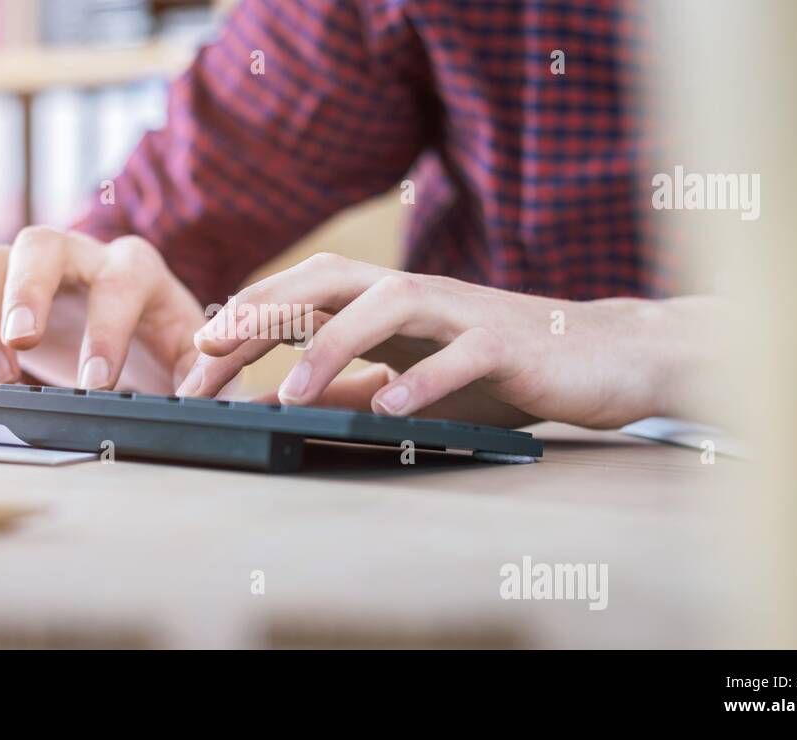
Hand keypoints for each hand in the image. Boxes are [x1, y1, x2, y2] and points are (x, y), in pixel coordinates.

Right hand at [0, 227, 203, 390]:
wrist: (132, 343)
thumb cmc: (163, 347)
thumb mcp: (193, 360)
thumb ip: (205, 376)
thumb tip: (198, 400)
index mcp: (136, 269)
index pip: (120, 283)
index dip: (106, 330)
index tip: (96, 384)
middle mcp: (80, 256)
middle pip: (40, 244)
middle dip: (26, 291)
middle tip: (20, 343)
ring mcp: (30, 269)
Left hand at [180, 253, 694, 428]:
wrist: (604, 355)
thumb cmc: (498, 369)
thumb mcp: (408, 380)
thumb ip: (347, 388)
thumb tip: (269, 406)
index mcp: (386, 304)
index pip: (302, 297)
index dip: (245, 320)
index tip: (193, 360)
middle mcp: (417, 296)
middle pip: (329, 281)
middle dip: (265, 311)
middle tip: (209, 350)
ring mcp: (464, 313)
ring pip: (389, 306)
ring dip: (334, 345)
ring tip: (292, 392)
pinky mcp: (510, 343)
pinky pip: (461, 354)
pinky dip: (425, 379)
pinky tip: (391, 407)